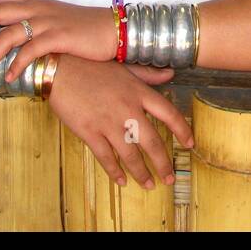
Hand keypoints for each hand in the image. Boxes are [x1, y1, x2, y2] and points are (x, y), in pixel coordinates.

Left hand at [0, 0, 115, 77]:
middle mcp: (36, 8)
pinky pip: (30, 50)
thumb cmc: (81, 27)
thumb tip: (6, 37)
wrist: (112, 29)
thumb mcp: (52, 17)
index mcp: (32, 1)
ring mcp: (47, 21)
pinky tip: (11, 77)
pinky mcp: (59, 37)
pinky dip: (16, 65)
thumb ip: (30, 21)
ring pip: (7, 34)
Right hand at [47, 56, 193, 188]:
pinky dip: (114, 171)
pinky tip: (121, 181)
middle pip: (152, 142)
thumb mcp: (123, 66)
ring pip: (130, 155)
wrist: (60, 67)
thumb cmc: (91, 65)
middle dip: (163, 163)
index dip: (182, 130)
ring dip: (141, 173)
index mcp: (138, 92)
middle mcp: (127, 109)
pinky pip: (106, 157)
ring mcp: (108, 122)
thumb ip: (148, 74)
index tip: (190, 144)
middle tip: (170, 178)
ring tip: (149, 185)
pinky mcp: (89, 132)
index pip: (169, 113)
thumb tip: (171, 74)